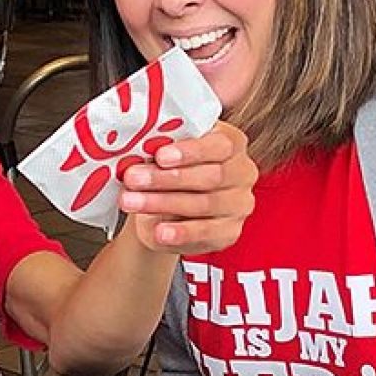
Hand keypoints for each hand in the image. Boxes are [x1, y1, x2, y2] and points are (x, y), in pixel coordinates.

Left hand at [116, 121, 256, 254]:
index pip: (220, 145)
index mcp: (232, 143)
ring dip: (164, 203)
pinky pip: (206, 232)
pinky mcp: (230, 231)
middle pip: (211, 176)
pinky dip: (180, 232)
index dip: (190, 151)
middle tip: (134, 179)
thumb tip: (143, 145)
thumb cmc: (168, 170)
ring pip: (204, 204)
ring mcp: (239, 204)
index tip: (161, 156)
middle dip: (167, 178)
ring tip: (132, 202)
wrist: (165, 211)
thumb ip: (163, 146)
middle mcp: (242, 172)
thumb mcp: (165, 152)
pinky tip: (160, 232)